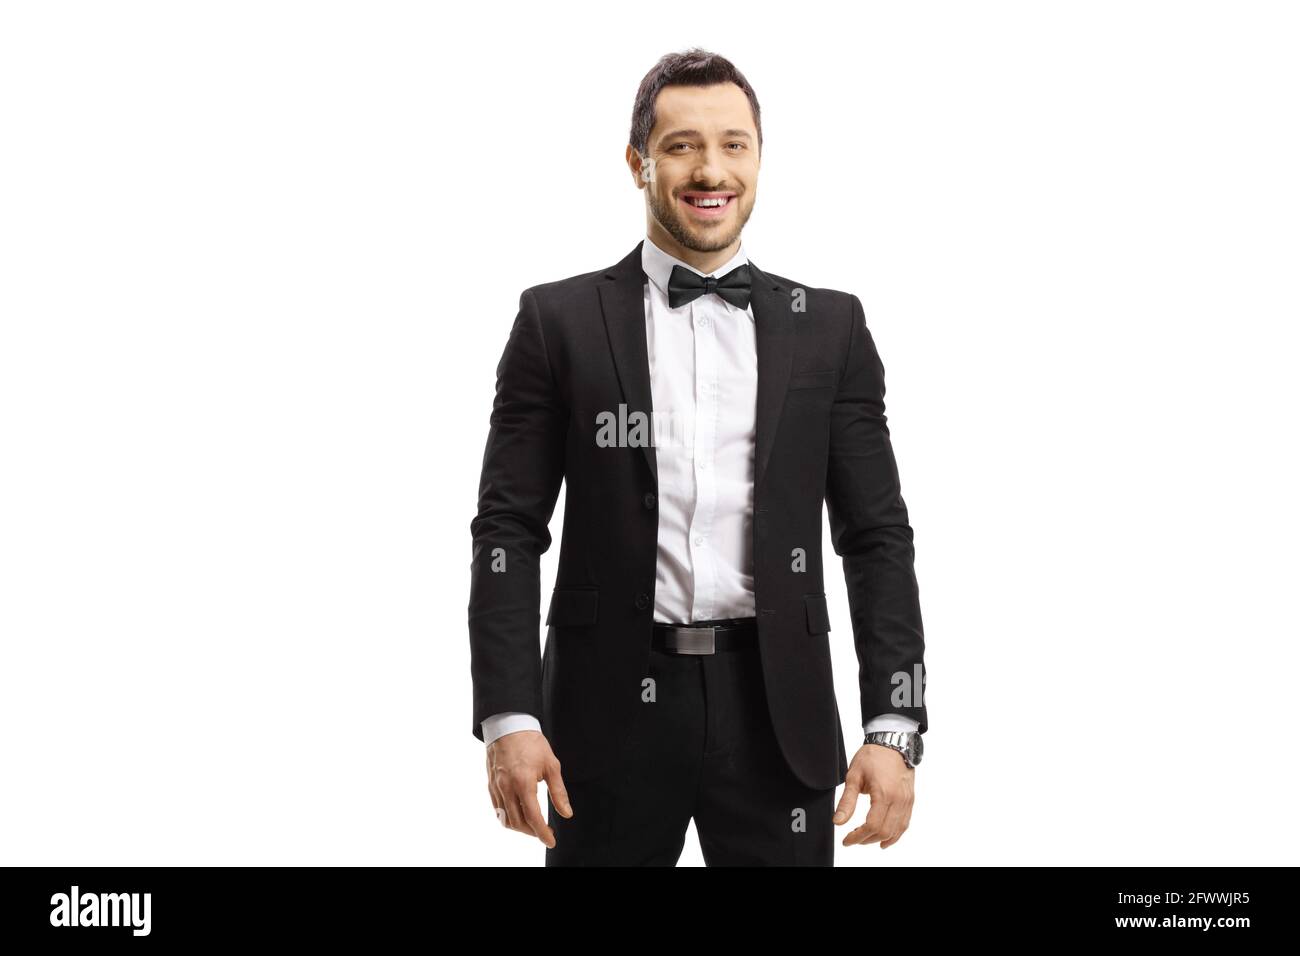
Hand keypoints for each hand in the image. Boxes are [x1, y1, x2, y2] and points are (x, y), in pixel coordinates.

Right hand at [485, 730, 571, 847]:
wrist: (508, 726)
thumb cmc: (531, 743)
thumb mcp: (551, 765)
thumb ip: (558, 792)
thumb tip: (566, 813)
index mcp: (523, 782)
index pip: (533, 817)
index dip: (543, 833)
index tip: (551, 840)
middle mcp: (507, 788)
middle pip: (518, 822)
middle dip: (532, 832)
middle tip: (545, 832)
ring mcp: (496, 787)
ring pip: (505, 819)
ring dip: (520, 827)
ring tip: (533, 826)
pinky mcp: (491, 785)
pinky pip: (498, 810)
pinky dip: (508, 818)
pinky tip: (518, 815)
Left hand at [833, 742, 914, 848]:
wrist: (893, 743)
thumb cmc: (873, 756)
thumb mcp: (854, 776)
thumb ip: (846, 801)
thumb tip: (838, 821)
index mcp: (883, 794)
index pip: (872, 826)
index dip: (857, 837)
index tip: (847, 840)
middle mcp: (898, 800)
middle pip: (884, 832)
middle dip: (867, 840)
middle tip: (853, 838)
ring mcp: (906, 801)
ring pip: (896, 830)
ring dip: (881, 839)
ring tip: (865, 839)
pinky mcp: (910, 801)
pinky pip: (905, 823)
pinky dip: (895, 834)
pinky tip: (885, 838)